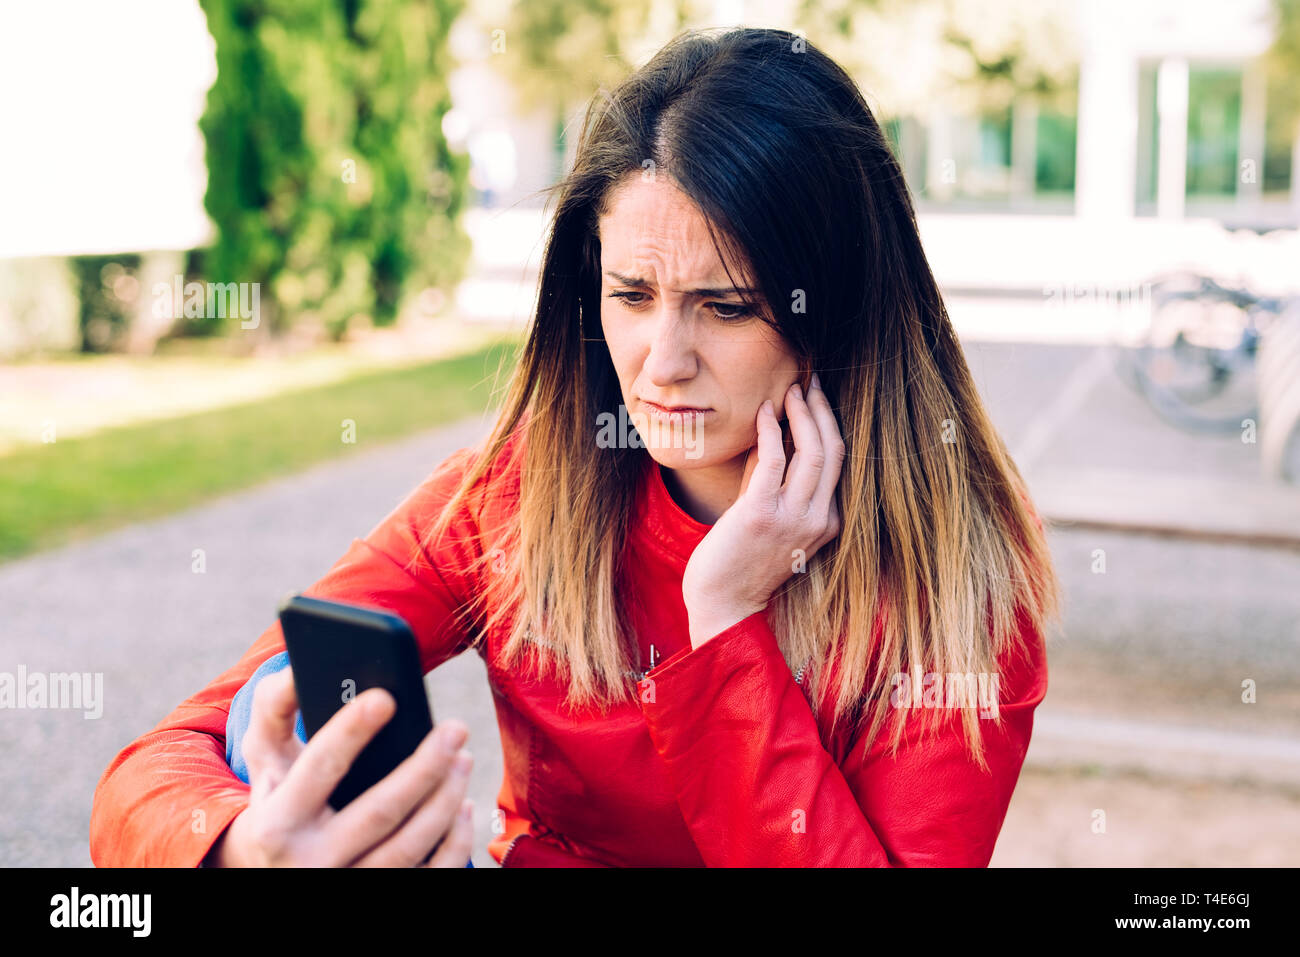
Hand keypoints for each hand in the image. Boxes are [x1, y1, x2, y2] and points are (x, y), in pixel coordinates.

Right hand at [206, 667, 473, 866]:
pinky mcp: (377, 900)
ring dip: (445, 800)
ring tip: (463, 759)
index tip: (386, 697)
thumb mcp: (264, 759)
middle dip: (424, 766)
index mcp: (278, 822)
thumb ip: (274, 709)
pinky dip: (453, 844)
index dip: (351, 731)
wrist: (275, 875)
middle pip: (380, 811)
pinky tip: (462, 807)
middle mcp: (310, 864)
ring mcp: (346, 886)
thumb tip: (299, 667)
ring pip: (408, 847)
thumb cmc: (279, 799)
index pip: (320, 769)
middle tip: (456, 728)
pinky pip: (428, 877)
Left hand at [681, 373, 843, 647]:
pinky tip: (765, 412)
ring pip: (813, 452)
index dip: (828, 425)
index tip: (817, 398)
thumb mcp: (768, 517)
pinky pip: (774, 460)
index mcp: (826, 523)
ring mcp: (792, 519)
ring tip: (792, 389)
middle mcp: (817, 520)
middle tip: (812, 382)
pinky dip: (772, 430)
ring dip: (803, 414)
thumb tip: (772, 435)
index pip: (837, 463)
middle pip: (833, 451)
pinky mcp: (761, 514)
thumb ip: (773, 481)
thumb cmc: (739, 562)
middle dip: (824, 411)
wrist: (722, 606)